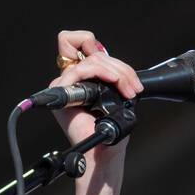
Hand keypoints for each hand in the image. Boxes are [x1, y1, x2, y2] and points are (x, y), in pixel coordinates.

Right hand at [49, 30, 143, 152]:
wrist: (105, 152)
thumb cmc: (111, 130)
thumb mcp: (116, 94)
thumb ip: (110, 73)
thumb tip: (109, 57)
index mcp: (82, 78)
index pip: (82, 42)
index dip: (99, 47)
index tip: (120, 71)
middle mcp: (71, 79)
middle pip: (92, 51)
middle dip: (120, 67)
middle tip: (133, 87)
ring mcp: (64, 85)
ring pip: (91, 59)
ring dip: (118, 72)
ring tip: (129, 90)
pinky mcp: (61, 92)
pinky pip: (81, 69)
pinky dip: (104, 73)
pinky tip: (116, 85)